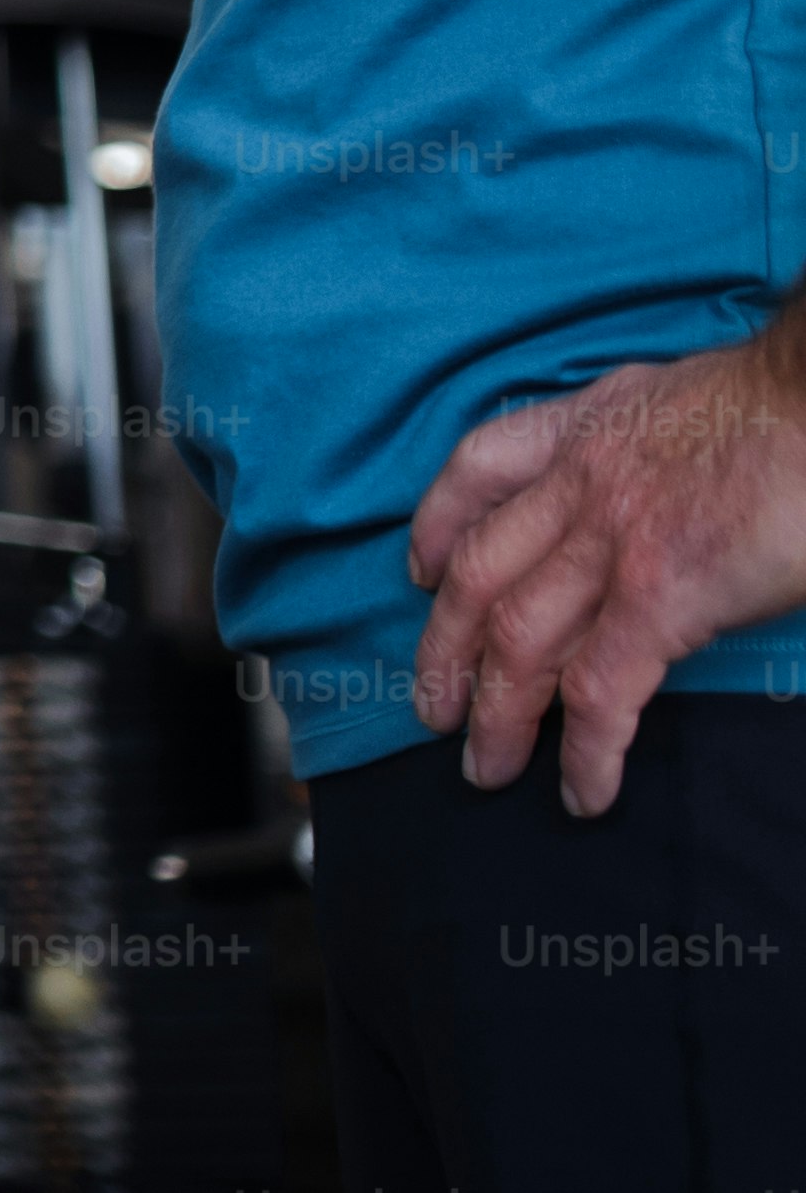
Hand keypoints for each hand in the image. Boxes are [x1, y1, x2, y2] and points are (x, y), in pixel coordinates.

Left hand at [410, 311, 805, 813]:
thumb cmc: (781, 409)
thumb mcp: (677, 402)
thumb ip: (635, 450)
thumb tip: (645, 500)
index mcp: (585, 427)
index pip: (477, 470)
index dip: (438, 528)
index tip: (422, 575)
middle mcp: (580, 483)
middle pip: (480, 578)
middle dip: (445, 652)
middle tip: (432, 709)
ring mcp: (613, 542)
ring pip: (520, 643)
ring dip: (498, 716)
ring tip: (485, 769)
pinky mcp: (660, 598)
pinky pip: (600, 689)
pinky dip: (585, 750)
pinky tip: (582, 790)